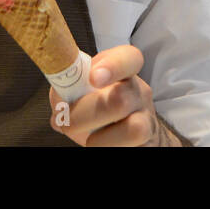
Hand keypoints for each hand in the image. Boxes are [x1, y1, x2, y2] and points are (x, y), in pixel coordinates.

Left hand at [48, 44, 181, 146]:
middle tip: (66, 122)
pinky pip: (133, 149)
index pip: (129, 58)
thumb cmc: (98, 106)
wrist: (128, 131)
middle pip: (120, 98)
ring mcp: (148, 120)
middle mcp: (139, 93)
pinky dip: (109, 150)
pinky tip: (101, 147)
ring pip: (134, 129)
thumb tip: (60, 104)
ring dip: (101, 140)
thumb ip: (69, 89)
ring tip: (88, 141)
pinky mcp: (150, 144)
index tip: (92, 77)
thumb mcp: (83, 90)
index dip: (113, 65)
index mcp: (123, 72)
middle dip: (84, 114)